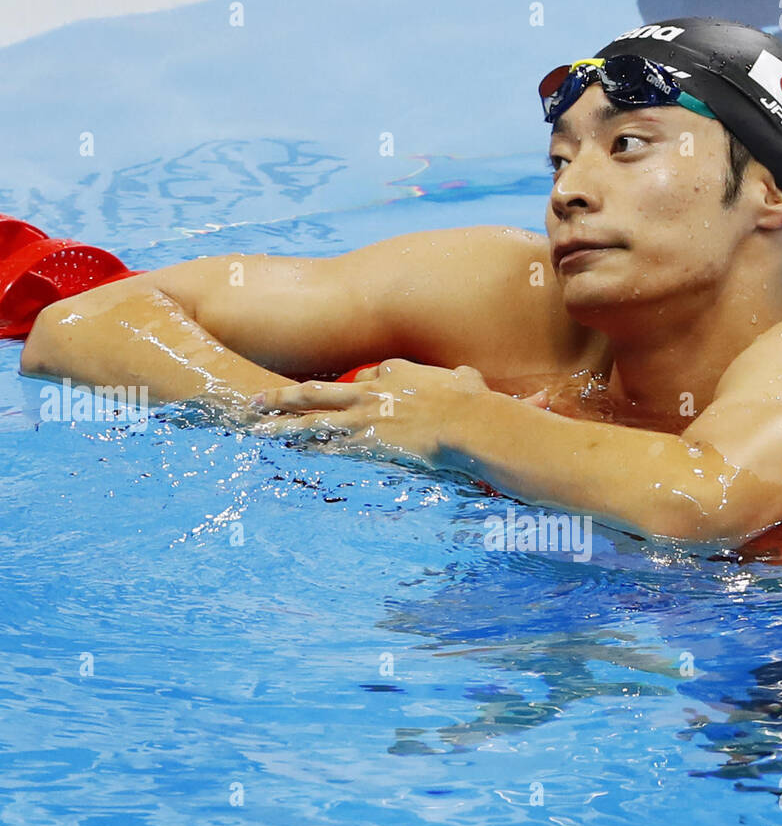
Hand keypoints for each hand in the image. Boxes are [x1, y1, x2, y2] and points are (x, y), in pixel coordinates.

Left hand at [243, 359, 549, 465]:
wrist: (475, 422)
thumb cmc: (480, 408)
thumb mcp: (472, 385)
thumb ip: (469, 382)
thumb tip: (484, 381)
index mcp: (401, 373)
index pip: (368, 379)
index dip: (350, 389)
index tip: (333, 393)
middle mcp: (375, 390)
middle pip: (322, 390)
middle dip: (288, 395)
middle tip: (258, 397)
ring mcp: (367, 416)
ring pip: (313, 416)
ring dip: (282, 421)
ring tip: (252, 423)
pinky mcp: (367, 440)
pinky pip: (326, 445)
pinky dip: (302, 448)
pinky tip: (279, 451)